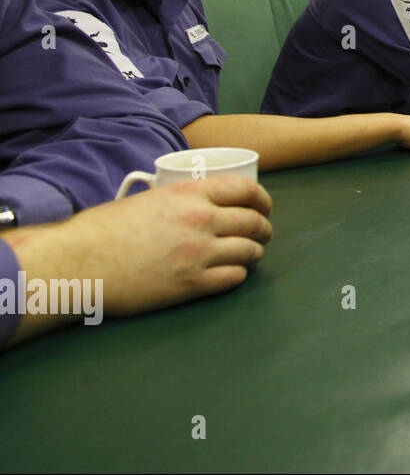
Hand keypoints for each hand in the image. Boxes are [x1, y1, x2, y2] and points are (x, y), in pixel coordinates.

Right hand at [11, 177, 272, 321]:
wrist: (80, 263)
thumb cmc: (103, 230)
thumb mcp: (148, 199)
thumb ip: (179, 202)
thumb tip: (197, 206)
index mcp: (190, 194)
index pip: (245, 190)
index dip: (262, 199)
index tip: (264, 207)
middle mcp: (202, 220)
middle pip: (254, 222)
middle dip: (263, 229)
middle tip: (261, 235)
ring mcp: (200, 253)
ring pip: (249, 251)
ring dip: (254, 254)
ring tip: (249, 256)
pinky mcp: (192, 283)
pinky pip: (234, 278)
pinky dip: (238, 275)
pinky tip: (231, 274)